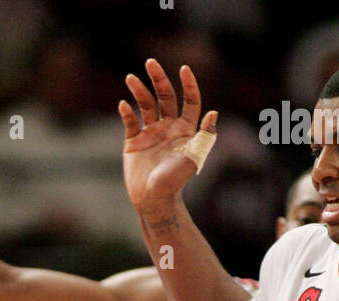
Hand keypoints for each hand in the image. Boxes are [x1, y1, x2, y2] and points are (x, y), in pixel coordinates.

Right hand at [119, 59, 216, 213]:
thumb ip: (205, 135)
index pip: (189, 101)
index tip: (184, 69)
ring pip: (145, 105)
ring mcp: (150, 133)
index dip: (188, 84)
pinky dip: (126, 112)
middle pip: (165, 96)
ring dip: (139, 91)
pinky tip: (123, 106)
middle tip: (151, 62)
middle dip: (158, 79)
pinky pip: (130, 122)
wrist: (154, 200)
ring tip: (131, 78)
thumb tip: (214, 112)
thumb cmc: (176, 181)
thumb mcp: (194, 157)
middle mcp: (168, 127)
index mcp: (185, 129)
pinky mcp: (133, 142)